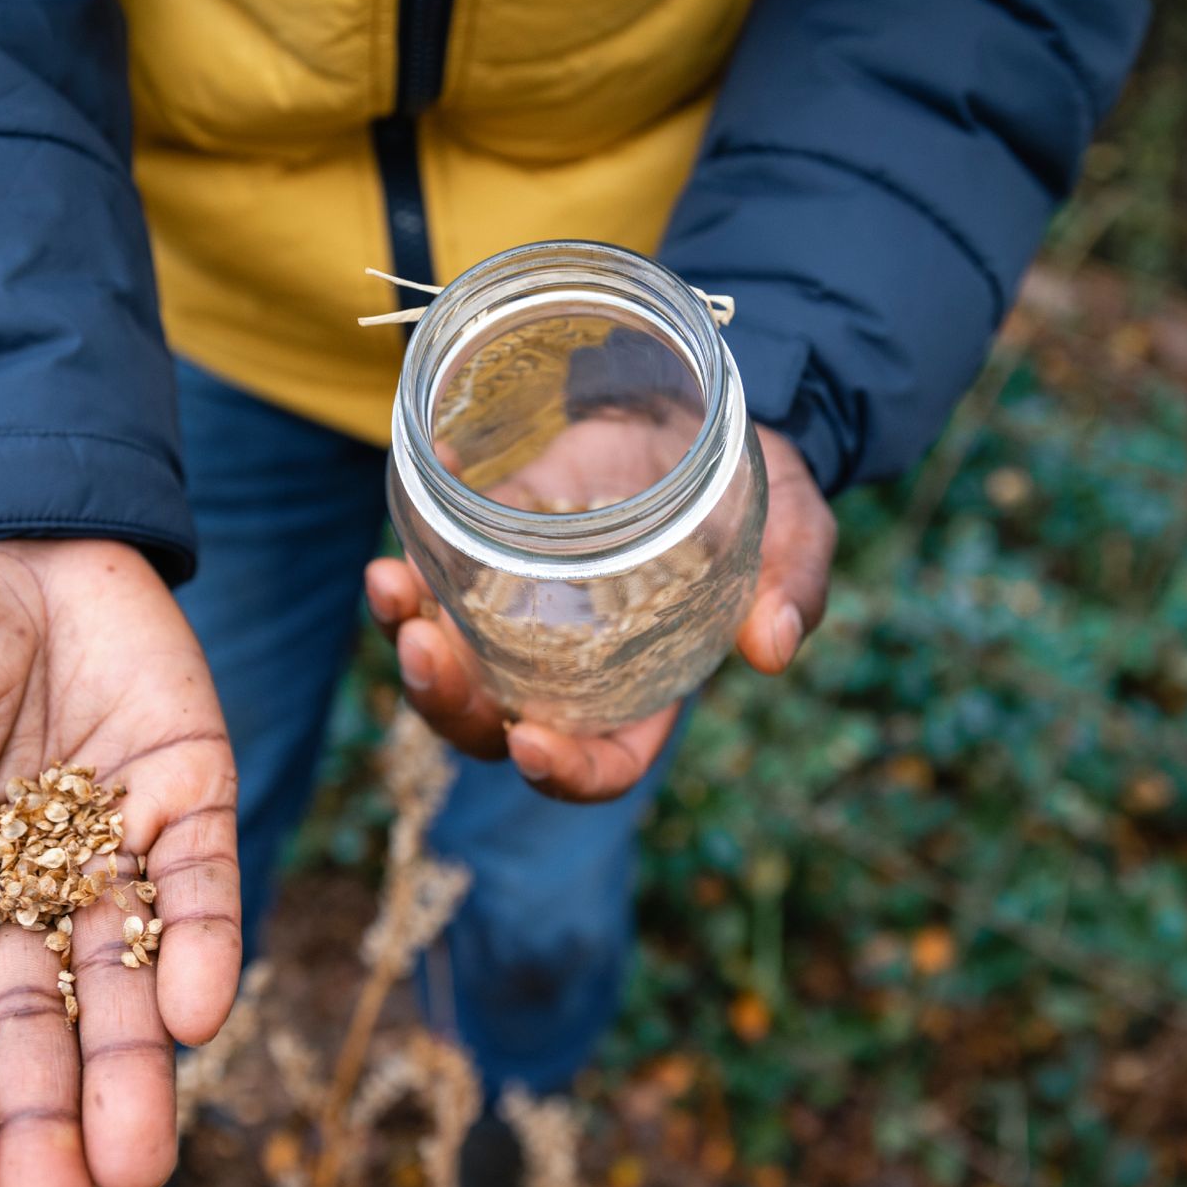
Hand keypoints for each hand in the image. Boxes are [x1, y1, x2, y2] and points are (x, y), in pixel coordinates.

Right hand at [0, 539, 238, 1186]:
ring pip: (130, 988)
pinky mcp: (194, 810)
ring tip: (138, 1171)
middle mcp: (32, 902)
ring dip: (136, 1074)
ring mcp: (115, 861)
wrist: (25, 540)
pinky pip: (203, 893)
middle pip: (41, 1034)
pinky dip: (205, 949)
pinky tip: (201, 1015)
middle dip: (47, 1130)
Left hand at [365, 425, 835, 801]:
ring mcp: (517, 612)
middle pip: (491, 723)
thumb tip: (771, 647)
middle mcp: (567, 668)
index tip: (530, 739)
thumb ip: (792, 584)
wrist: (710, 414)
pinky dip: (417, 526)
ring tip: (389, 582)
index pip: (599, 763)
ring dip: (403, 633)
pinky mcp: (486, 549)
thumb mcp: (797, 531)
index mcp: (644, 690)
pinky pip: (436, 564)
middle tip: (427, 648)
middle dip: (448, 702)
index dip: (563, 771)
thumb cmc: (759, 493)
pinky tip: (434, 466)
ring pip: (445, 656)